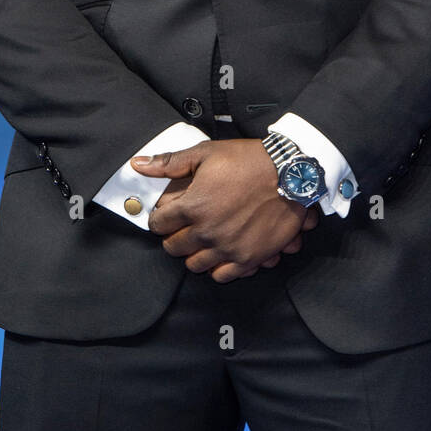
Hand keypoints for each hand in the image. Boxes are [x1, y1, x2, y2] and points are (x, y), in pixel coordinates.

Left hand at [133, 140, 320, 282]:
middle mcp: (207, 232)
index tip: (165, 215)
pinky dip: (217, 268)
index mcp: (193, 206)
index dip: (159, 218)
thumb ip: (170, 162)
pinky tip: (220, 254)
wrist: (290, 174)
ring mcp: (228, 248)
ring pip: (195, 265)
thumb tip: (139, 165)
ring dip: (194, 254)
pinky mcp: (248, 259)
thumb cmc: (249, 161)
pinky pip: (222, 276)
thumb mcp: (207, 153)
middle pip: (174, 247)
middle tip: (181, 228)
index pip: (159, 224)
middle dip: (173, 237)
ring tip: (201, 241)